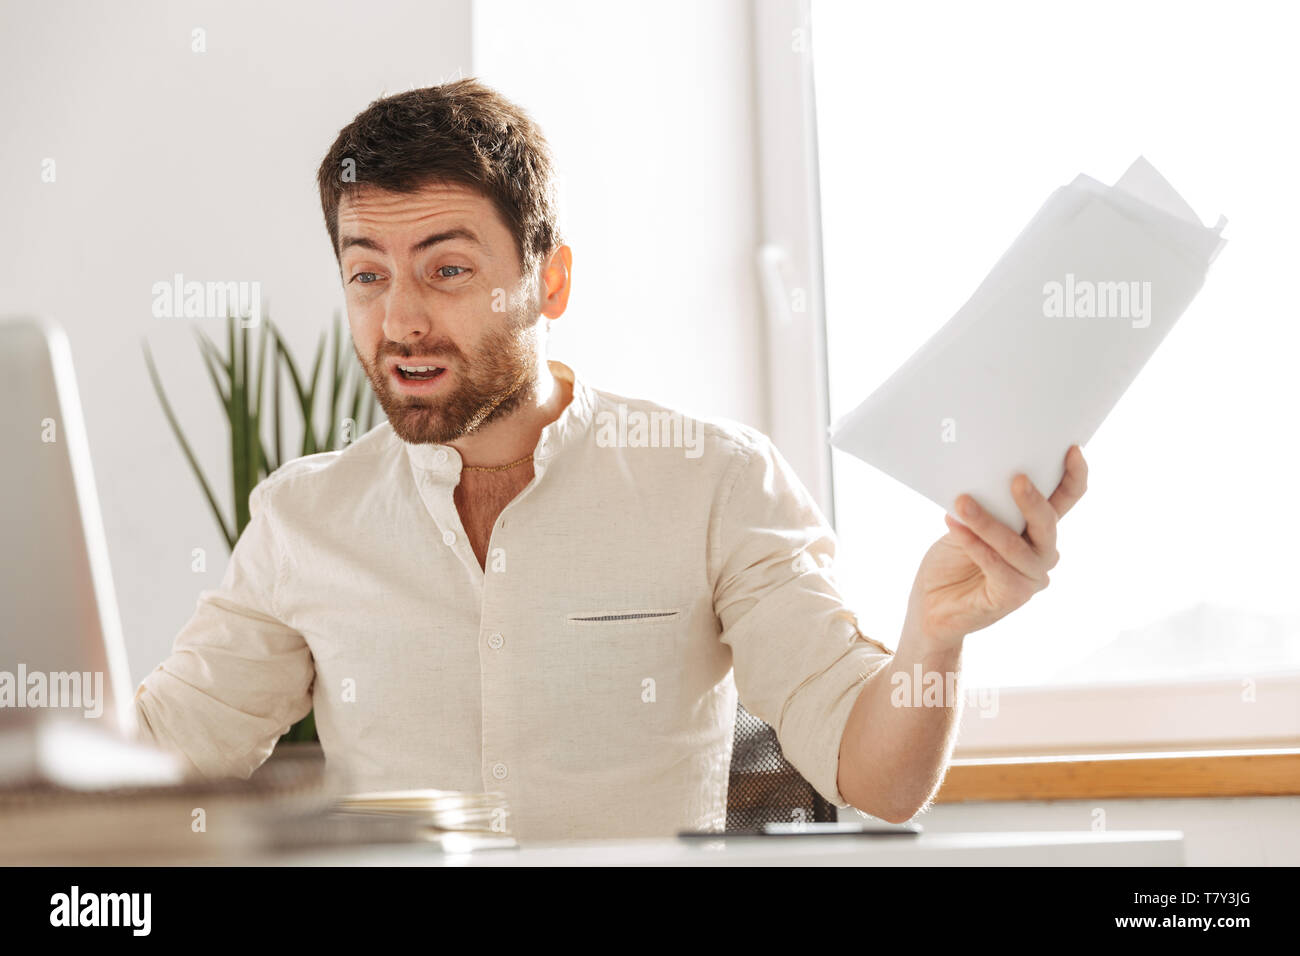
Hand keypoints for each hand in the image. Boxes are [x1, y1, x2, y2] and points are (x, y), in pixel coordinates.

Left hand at [905, 445, 1088, 648]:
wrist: (931, 605)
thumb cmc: (952, 560)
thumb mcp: (969, 522)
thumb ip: (986, 503)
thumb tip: (981, 469)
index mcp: (1036, 529)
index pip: (1065, 500)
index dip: (1073, 476)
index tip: (1071, 450)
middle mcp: (1042, 553)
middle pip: (1048, 523)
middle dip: (1033, 500)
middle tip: (1016, 478)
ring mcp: (1030, 578)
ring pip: (1016, 545)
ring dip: (988, 522)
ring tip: (962, 502)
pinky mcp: (1012, 597)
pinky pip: (996, 566)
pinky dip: (975, 545)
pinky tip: (955, 527)